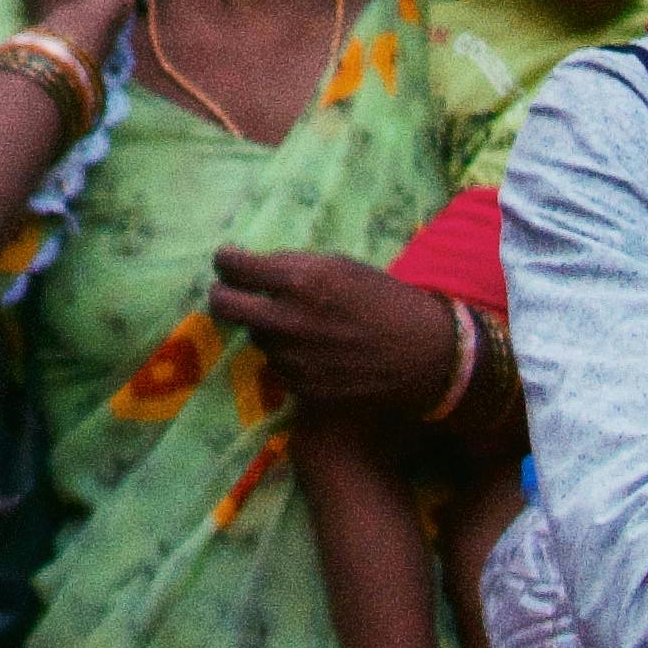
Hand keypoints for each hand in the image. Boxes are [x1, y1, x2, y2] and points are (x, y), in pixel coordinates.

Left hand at [210, 247, 468, 423]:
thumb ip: (295, 267)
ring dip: (267, 328)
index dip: (226, 262)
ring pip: (255, 336)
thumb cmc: (387, 301)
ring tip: (302, 325)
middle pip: (223, 305)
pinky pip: (277, 365)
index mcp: (299, 278)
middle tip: (229, 293)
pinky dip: (287, 356)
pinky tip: (317, 351)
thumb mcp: (342, 267)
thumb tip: (253, 267)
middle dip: (222, 295)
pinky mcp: (298, 385)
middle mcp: (286, 318)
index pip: (232, 267)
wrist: (424, 355)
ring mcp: (290, 356)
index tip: (227, 262)